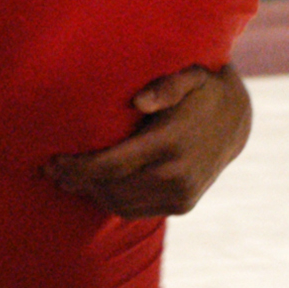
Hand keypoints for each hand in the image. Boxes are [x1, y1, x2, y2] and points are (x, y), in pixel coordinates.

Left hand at [44, 64, 252, 217]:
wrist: (237, 119)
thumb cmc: (201, 90)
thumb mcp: (189, 75)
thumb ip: (165, 86)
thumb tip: (138, 102)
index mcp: (169, 144)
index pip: (110, 165)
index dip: (77, 167)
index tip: (52, 162)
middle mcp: (175, 175)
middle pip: (110, 188)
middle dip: (76, 181)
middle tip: (51, 169)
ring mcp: (181, 195)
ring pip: (120, 204)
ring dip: (90, 193)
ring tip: (67, 178)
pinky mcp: (182, 204)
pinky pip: (136, 211)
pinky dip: (111, 201)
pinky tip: (94, 186)